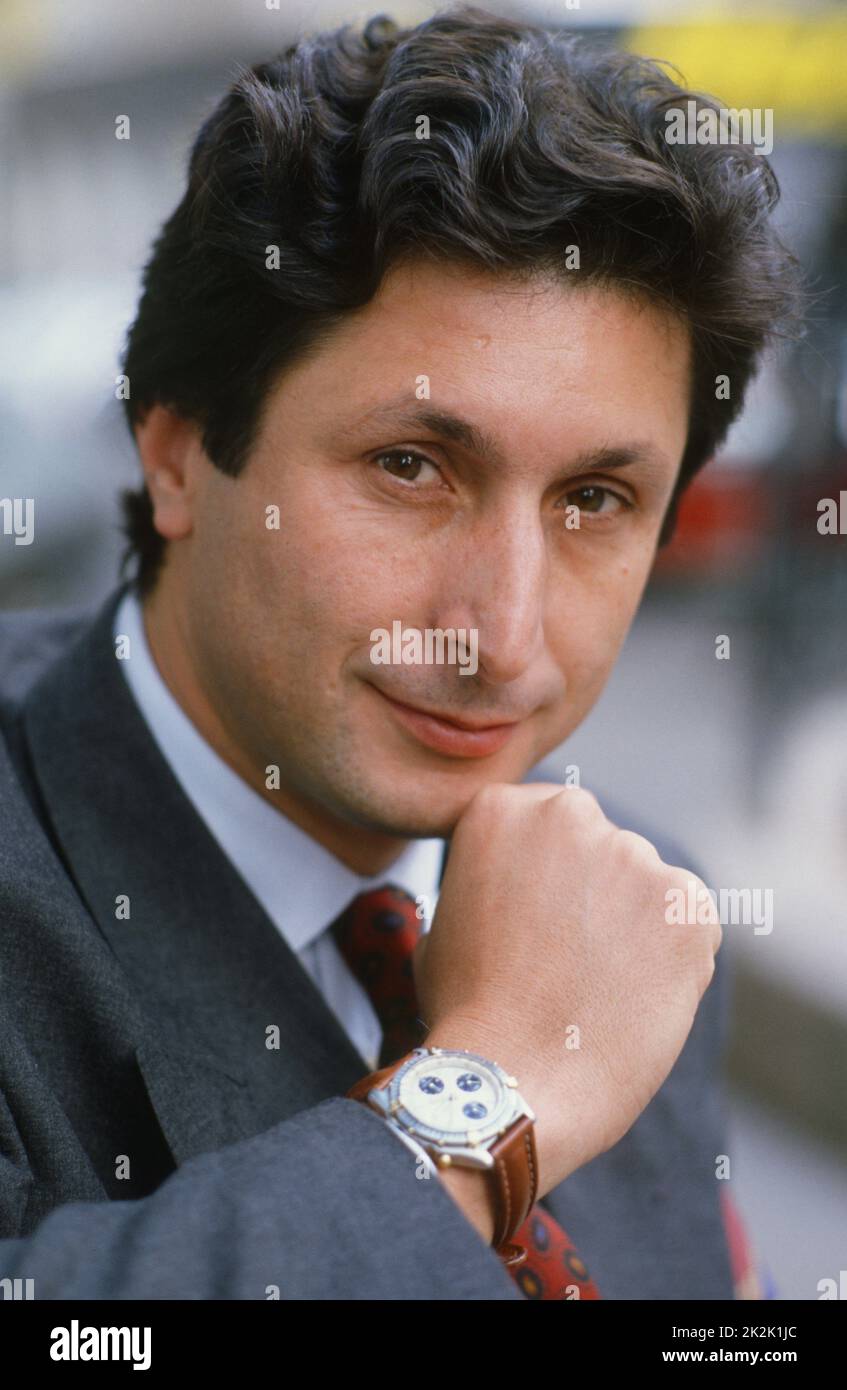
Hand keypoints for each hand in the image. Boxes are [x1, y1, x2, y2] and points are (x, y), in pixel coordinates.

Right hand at [417, 783, 720, 1197]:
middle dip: (593, 892)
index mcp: (504, 809)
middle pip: (598, 845)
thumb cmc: (467, 1013)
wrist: (514, 1080)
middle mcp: (571, 815)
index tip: (538, 919)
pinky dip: (674, 957)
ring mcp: (635, 856)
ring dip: (633, 925)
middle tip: (572, 957)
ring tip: (601, 990)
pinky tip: (636, 999)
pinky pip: (689, 923)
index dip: (546, 876)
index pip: (545, 823)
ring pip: (646, 884)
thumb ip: (490, 881)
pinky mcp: (688, 905)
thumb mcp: (446, 921)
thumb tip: (516, 886)